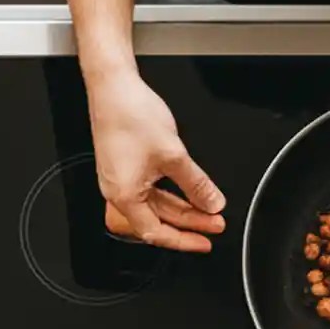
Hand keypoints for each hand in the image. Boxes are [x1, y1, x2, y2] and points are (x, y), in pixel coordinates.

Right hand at [88, 69, 225, 251]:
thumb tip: (212, 202)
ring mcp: (120, 179)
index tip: (205, 241)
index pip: (156, 232)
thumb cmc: (130, 115)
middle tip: (215, 224)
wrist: (113, 87)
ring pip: (156, 204)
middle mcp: (117, 191)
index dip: (183, 240)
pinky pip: (150, 189)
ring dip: (183, 208)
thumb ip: (196, 183)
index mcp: (124, 195)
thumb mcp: (173, 154)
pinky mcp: (124, 167)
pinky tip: (188, 191)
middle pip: (157, 220)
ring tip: (208, 208)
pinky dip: (172, 193)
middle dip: (189, 223)